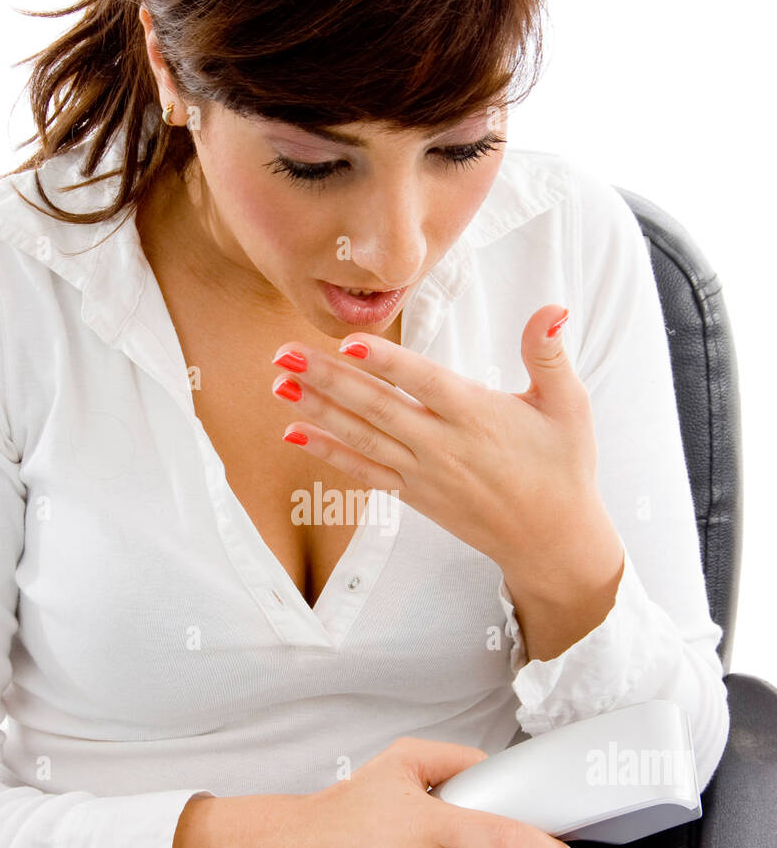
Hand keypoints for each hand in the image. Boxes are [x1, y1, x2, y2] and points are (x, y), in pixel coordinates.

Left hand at [270, 305, 623, 599]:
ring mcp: (423, 473)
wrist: (552, 540)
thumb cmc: (563, 467)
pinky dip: (329, 452)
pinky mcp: (414, 494)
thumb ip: (550, 355)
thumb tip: (553, 308)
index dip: (385, 364)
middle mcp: (442, 445)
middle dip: (326, 379)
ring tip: (278, 384)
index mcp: (477, 416)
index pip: (422, 383)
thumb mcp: (570, 406)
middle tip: (283, 353)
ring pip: (362, 437)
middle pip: (376, 407)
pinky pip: (364, 471)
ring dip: (317, 410)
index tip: (346, 343)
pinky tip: (296, 432)